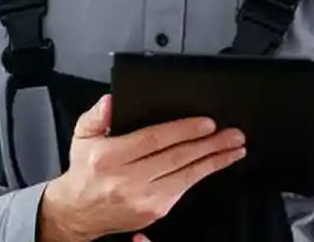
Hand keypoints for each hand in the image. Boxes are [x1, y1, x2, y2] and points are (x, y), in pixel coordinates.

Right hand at [37, 94, 245, 240]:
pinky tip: (214, 164)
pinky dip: (201, 175)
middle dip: (209, 144)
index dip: (183, 131)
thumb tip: (111, 101)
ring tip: (234, 149)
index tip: (206, 123)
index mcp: (109, 157)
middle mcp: (127, 179)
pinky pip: (183, 189)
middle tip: (232, 134)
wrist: (79, 211)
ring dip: (214, 161)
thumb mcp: (82, 136)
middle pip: (176, 158)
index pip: (153, 140)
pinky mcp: (154, 211)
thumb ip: (97, 116)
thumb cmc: (85, 171)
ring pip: (186, 176)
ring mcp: (143, 198)